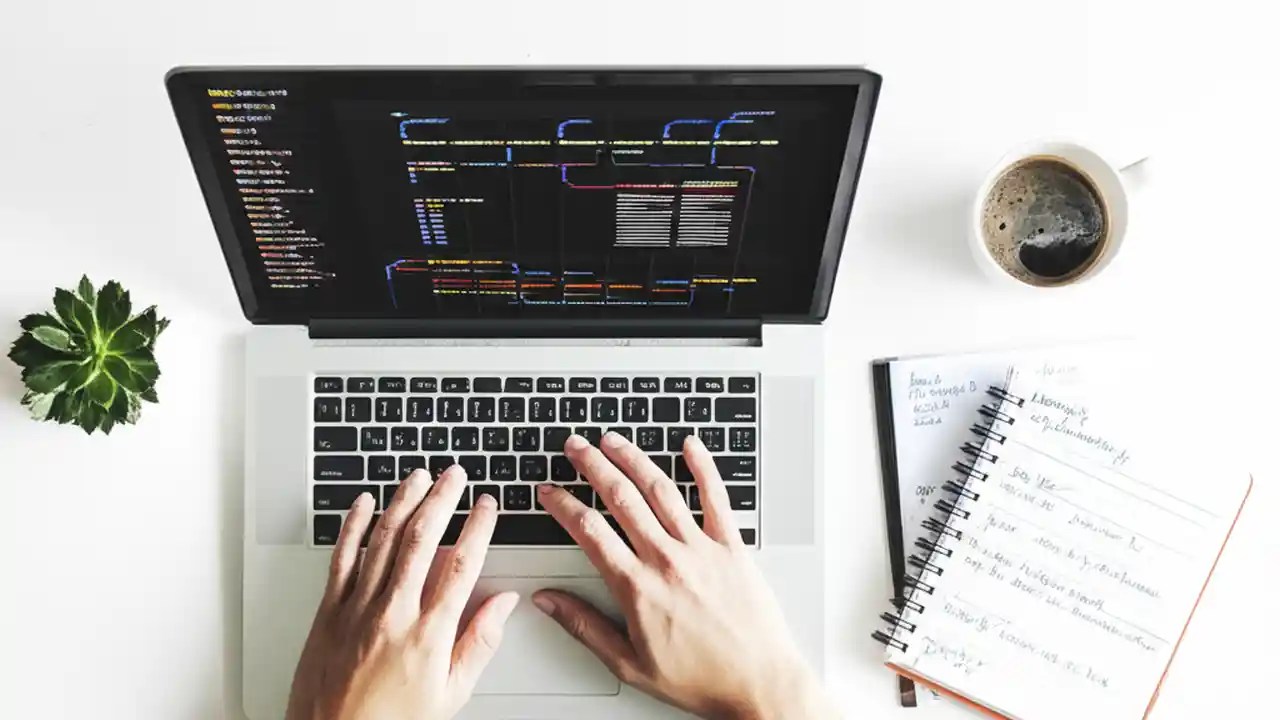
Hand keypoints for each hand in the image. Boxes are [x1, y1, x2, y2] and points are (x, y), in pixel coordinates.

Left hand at [286, 468, 517, 719]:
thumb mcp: (450, 694)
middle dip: (441, 499)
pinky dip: (353, 526)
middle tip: (454, 476)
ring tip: (419, 478)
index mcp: (429, 634)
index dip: (477, 528)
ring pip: (382, 539)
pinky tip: (364, 504)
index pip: (460, 565)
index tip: (486, 506)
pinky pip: (342, 557)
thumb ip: (479, 643)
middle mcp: (392, 613)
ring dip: (403, 502)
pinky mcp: (327, 611)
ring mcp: (356, 608)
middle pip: (421, 539)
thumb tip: (503, 605)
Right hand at [533, 433, 835, 719]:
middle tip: (575, 446)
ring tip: (613, 440)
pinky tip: (690, 446)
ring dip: (633, 459)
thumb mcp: (630, 664)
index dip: (563, 505)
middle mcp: (667, 560)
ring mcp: (701, 549)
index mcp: (637, 588)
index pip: (589, 531)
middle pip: (620, 498)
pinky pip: (716, 498)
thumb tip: (548, 601)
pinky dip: (703, 467)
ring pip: (661, 490)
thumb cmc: (700, 679)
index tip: (549, 491)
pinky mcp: (732, 547)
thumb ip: (584, 626)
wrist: (759, 683)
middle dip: (592, 466)